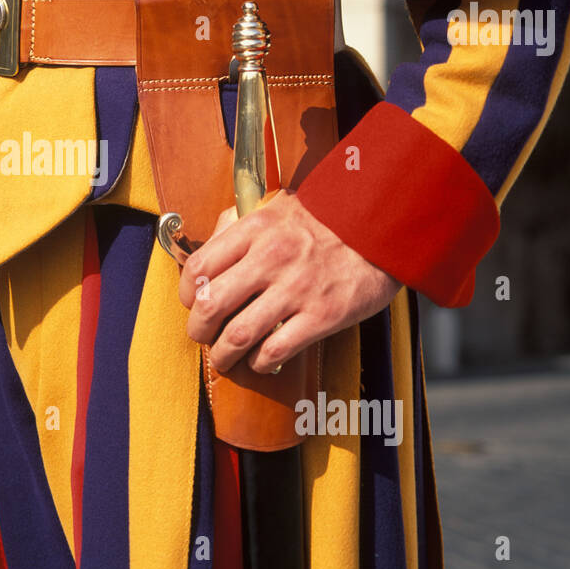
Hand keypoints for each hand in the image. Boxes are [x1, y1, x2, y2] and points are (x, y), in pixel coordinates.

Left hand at [179, 191, 400, 373]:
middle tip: (201, 336)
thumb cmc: (327, 219)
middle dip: (197, 329)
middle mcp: (271, 258)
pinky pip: (275, 351)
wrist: (382, 230)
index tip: (190, 302)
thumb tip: (208, 246)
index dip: (186, 292)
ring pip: (237, 334)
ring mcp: (297, 289)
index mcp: (256, 229)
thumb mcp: (278, 206)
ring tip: (223, 359)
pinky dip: (258, 362)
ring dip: (222, 355)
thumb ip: (240, 224)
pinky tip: (258, 360)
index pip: (199, 266)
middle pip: (210, 304)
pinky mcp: (322, 316)